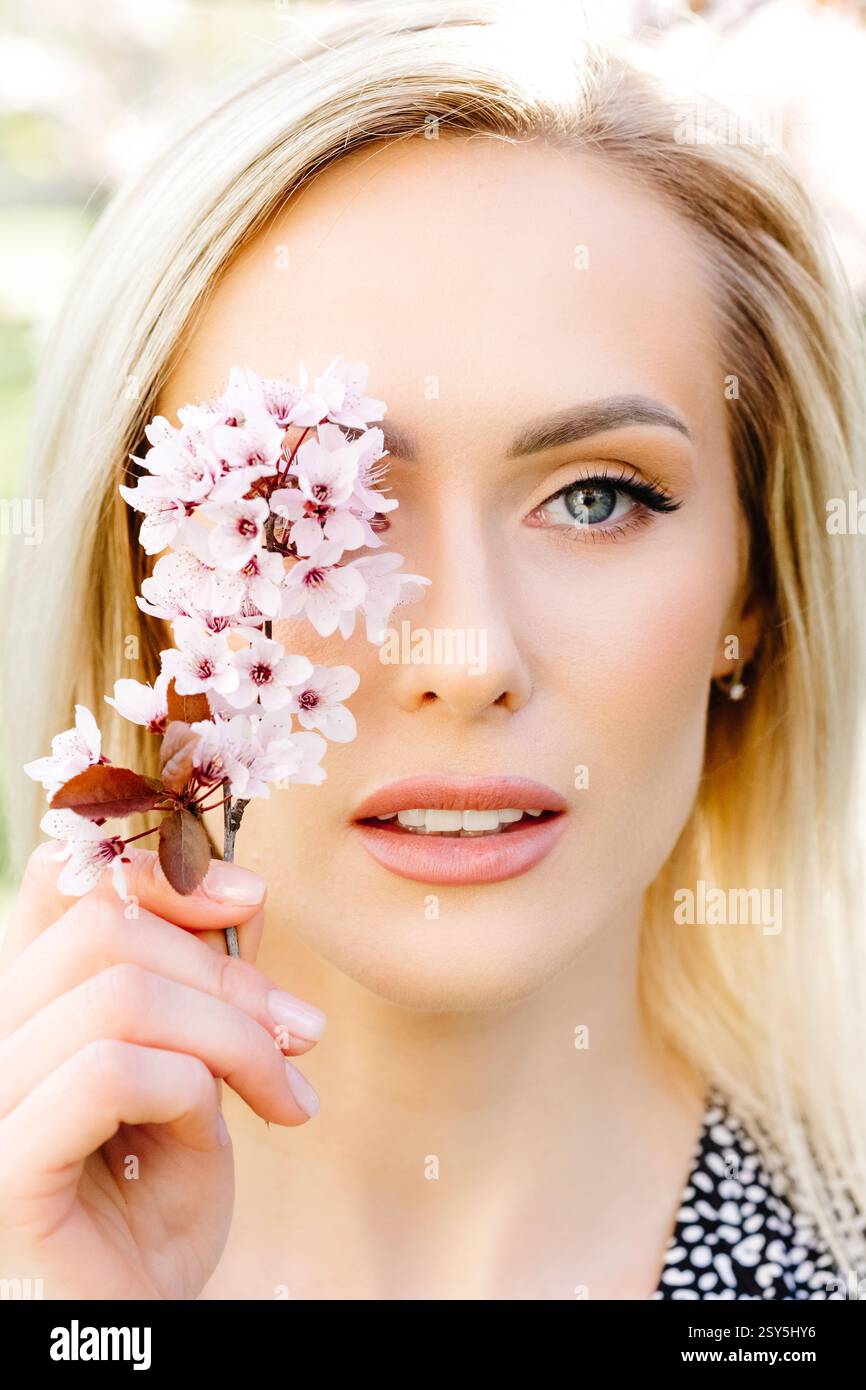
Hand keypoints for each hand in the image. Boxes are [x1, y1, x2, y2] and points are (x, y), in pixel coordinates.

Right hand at [0, 843, 324, 1298]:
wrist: (134, 1333)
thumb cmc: (152, 1212)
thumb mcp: (194, 1075)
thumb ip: (202, 984)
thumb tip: (242, 892)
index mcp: (19, 1011)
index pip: (58, 885)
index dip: (157, 871)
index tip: (250, 897)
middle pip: (102, 930)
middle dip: (226, 972)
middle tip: (300, 1035)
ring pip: (117, 995)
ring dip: (232, 1037)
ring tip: (285, 1094)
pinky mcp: (0, 1172)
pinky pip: (109, 1073)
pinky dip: (190, 1089)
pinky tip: (218, 1135)